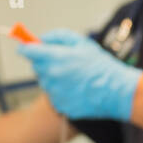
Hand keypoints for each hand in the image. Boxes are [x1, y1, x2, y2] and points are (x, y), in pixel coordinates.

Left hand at [16, 28, 140, 120]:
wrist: (117, 91)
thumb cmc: (101, 66)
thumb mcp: (82, 43)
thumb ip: (58, 36)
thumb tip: (42, 39)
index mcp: (55, 58)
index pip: (28, 51)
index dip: (25, 48)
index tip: (24, 47)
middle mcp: (52, 76)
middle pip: (37, 68)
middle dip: (45, 63)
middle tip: (63, 62)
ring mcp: (56, 93)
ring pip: (46, 83)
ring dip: (54, 79)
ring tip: (74, 78)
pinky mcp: (61, 106)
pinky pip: (55, 97)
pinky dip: (62, 93)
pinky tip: (78, 90)